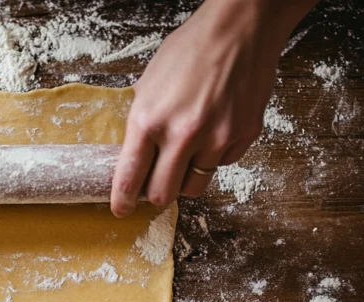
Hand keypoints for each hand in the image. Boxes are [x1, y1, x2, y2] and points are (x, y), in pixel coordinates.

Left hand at [110, 0, 316, 216]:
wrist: (239, 29)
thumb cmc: (191, 50)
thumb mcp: (149, 84)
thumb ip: (142, 123)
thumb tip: (135, 156)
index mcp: (149, 119)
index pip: (130, 177)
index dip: (122, 200)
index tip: (120, 209)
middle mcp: (182, 134)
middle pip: (163, 195)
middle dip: (156, 194)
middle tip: (156, 184)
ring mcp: (216, 138)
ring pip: (195, 186)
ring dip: (186, 179)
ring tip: (186, 154)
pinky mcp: (242, 137)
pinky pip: (222, 165)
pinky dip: (214, 157)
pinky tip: (213, 130)